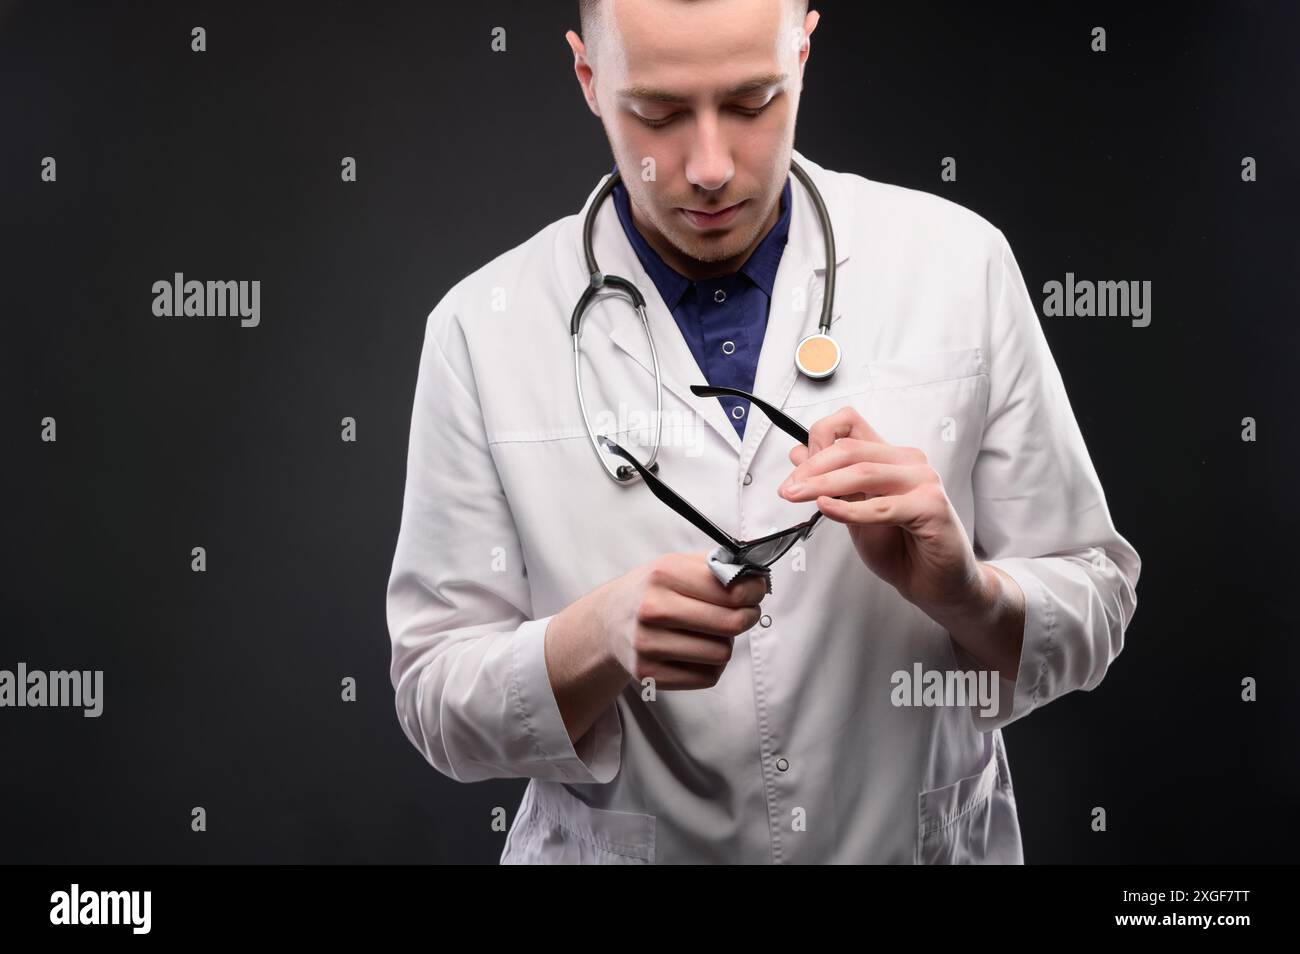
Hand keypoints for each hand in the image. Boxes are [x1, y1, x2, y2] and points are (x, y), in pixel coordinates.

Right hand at [596, 552, 767, 689]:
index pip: (731, 590)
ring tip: (711, 633)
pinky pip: (707, 677)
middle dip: (746, 617)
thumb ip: (716, 565)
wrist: (609, 620)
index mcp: (663, 575)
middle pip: (730, 623)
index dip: (753, 592)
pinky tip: (697, 652)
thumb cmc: (652, 590)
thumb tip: (756, 575)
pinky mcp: (648, 673)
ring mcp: (648, 644)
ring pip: (721, 653)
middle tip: (744, 614)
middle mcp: (652, 609)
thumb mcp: (676, 564)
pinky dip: (711, 666)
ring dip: (725, 643)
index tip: (755, 592)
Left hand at [777, 406, 983, 617]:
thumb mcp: (854, 513)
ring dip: (823, 485)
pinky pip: (882, 506)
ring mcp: (923, 481)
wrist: (933, 584)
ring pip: (863, 472)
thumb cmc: (900, 548)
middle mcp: (908, 462)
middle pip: (850, 449)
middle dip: (812, 468)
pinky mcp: (932, 506)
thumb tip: (798, 454)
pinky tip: (827, 509)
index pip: (850, 424)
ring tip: (797, 496)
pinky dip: (849, 508)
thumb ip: (832, 485)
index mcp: (890, 457)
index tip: (796, 469)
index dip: (818, 438)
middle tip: (788, 489)